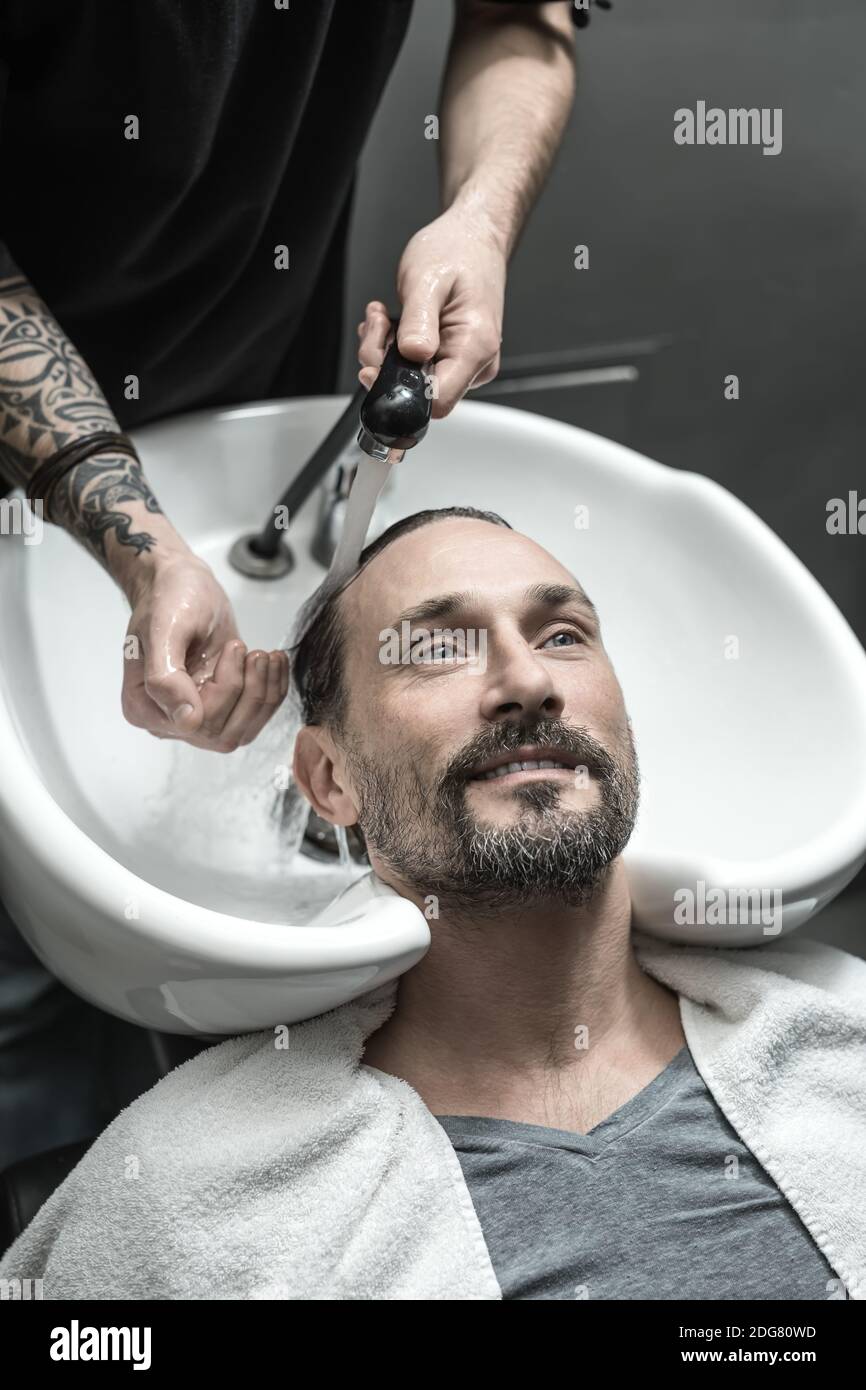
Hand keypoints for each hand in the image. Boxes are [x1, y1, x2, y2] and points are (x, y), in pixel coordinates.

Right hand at [120, 550, 288, 751]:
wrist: (181, 584)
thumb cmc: (168, 599)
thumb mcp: (164, 630)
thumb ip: (166, 678)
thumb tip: (186, 722)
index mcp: (144, 708)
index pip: (198, 724)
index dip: (226, 690)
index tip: (234, 648)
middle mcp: (170, 722)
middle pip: (224, 734)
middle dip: (249, 692)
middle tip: (255, 652)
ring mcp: (197, 716)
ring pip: (244, 730)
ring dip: (265, 693)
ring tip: (265, 655)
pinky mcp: (222, 706)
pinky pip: (254, 718)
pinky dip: (272, 692)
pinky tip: (273, 663)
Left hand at [357, 204, 506, 417]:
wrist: (473, 236)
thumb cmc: (458, 250)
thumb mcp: (427, 280)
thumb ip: (418, 322)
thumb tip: (411, 356)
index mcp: (476, 347)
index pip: (437, 402)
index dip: (400, 391)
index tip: (375, 366)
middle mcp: (474, 363)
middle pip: (419, 393)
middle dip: (386, 363)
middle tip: (379, 324)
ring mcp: (463, 362)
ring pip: (410, 381)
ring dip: (385, 351)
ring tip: (384, 316)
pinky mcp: (449, 357)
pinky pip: (412, 367)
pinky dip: (393, 348)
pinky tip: (392, 322)